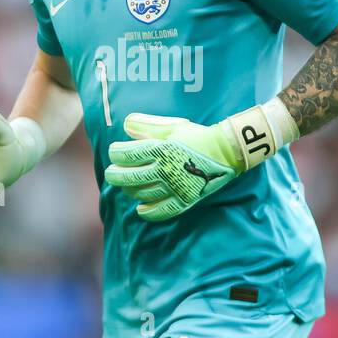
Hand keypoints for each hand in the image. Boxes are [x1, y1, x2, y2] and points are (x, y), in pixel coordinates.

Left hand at [104, 113, 245, 220]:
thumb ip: (147, 126)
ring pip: (142, 194)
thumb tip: (126, 125)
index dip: (115, 153)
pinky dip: (148, 212)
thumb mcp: (172, 126)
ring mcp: (175, 187)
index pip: (127, 155)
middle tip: (111, 172)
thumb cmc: (197, 136)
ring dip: (130, 190)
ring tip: (127, 185)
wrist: (226, 151)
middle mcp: (165, 170)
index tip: (114, 152)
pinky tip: (140, 208)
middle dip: (115, 175)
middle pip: (129, 177)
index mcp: (160, 150)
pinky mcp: (185, 199)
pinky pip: (162, 211)